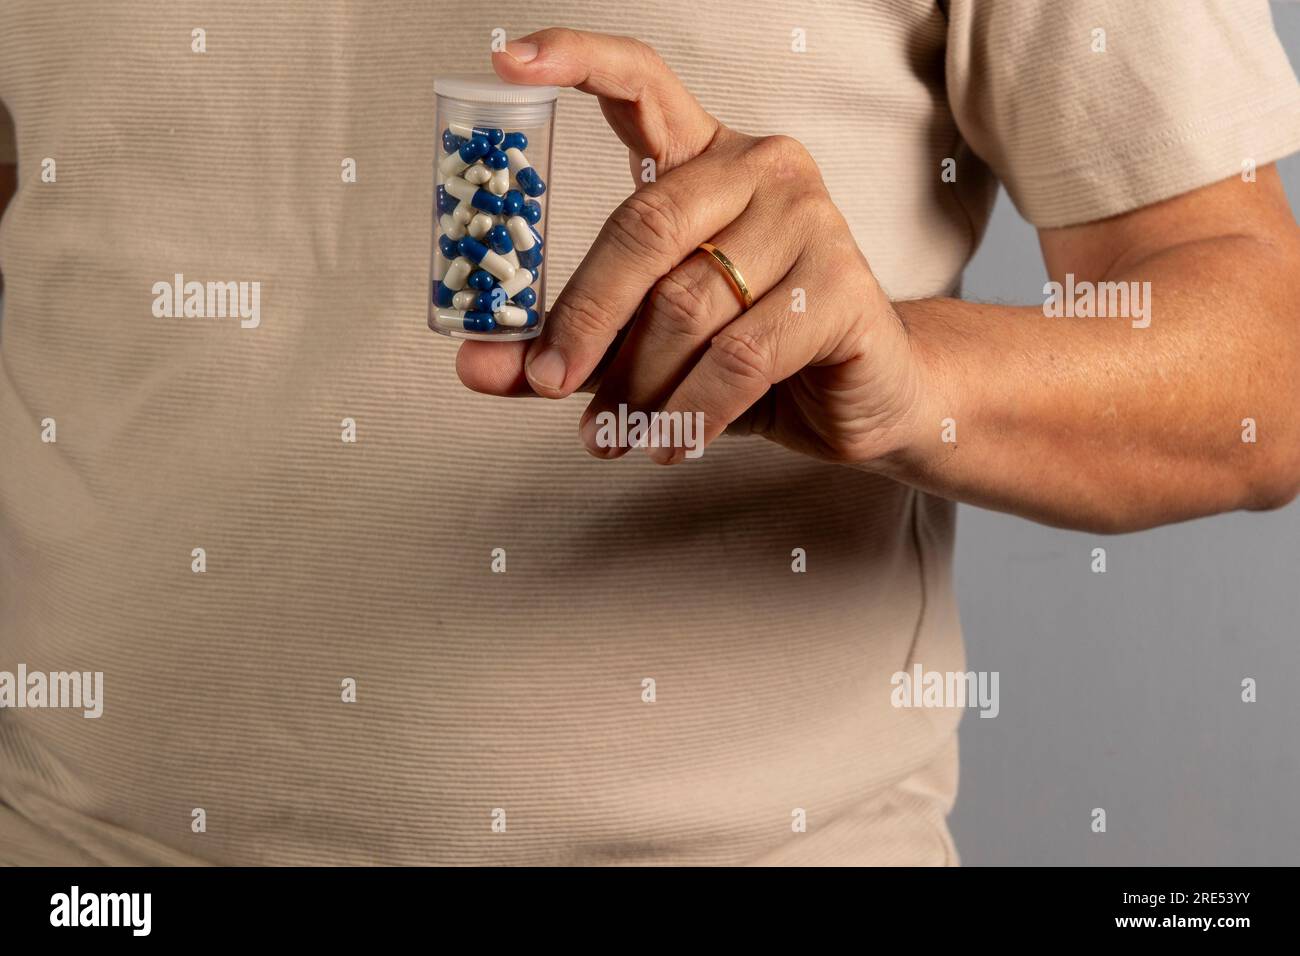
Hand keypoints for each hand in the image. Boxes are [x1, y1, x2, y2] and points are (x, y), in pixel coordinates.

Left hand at [457, 28, 932, 466]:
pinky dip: (691, 411)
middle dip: (585, 316)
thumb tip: (474, 367)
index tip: (508, 64)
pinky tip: (670, 443)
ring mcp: (811, 220)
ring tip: (612, 434)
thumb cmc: (752, 353)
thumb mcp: (646, 346)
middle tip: (547, 380)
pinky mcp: (843, 286)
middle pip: (644, 226)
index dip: (576, 60)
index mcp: (705, 158)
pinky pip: (740, 357)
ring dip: (636, 386)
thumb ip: (569, 345)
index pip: (642, 83)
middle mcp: (762, 168)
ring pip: (687, 306)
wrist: (866, 394)